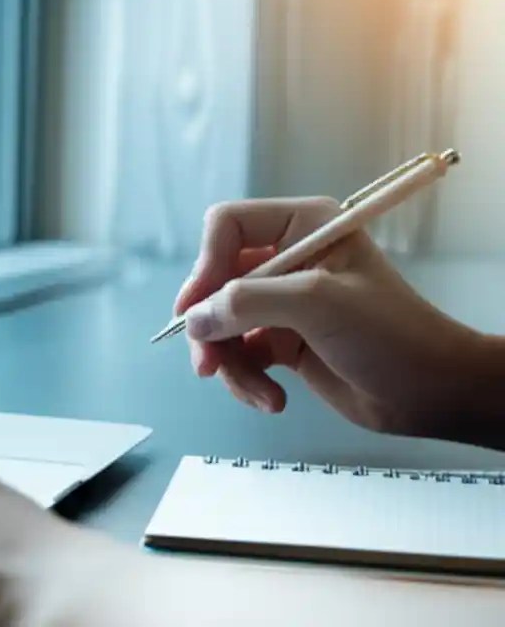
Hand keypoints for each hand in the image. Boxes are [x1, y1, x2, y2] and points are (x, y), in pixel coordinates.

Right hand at [176, 197, 504, 446]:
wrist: (433, 393)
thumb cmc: (390, 334)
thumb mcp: (317, 304)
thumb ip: (247, 302)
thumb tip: (193, 320)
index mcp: (302, 227)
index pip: (228, 227)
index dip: (206, 264)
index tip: (198, 309)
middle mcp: (289, 257)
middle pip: (215, 280)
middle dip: (210, 325)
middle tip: (206, 363)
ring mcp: (284, 301)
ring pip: (221, 323)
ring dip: (230, 362)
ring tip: (257, 392)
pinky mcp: (283, 340)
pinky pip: (240, 354)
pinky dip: (247, 379)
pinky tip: (272, 399)